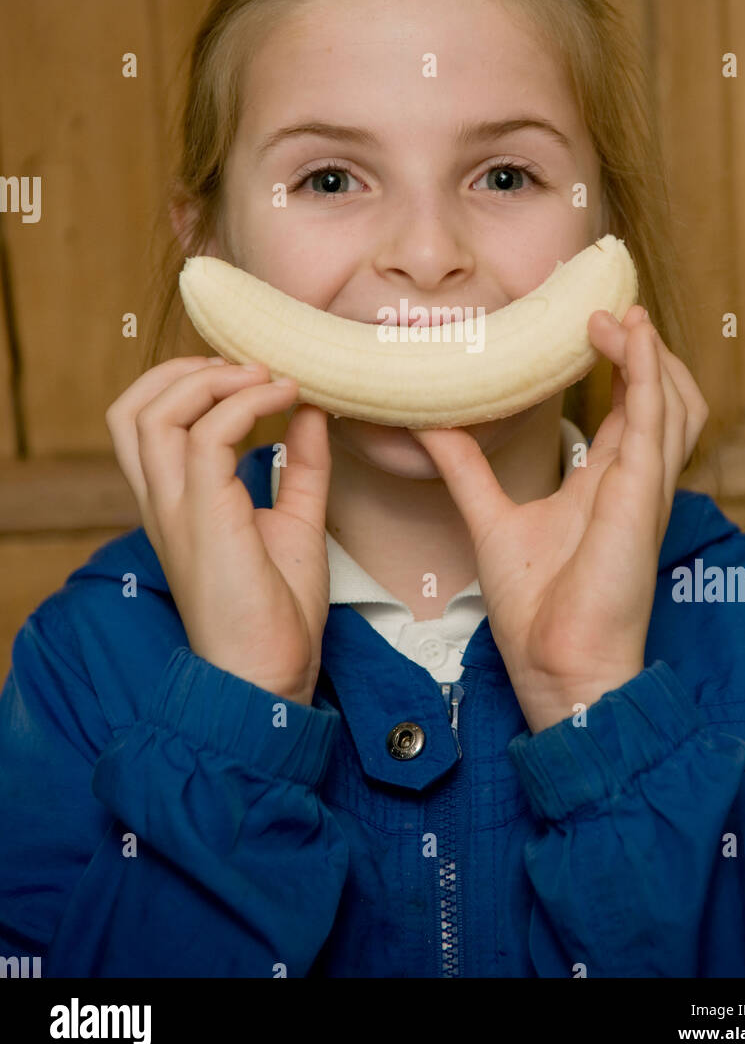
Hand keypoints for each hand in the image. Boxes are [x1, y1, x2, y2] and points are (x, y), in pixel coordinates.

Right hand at [106, 357, 331, 702]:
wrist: (269, 675)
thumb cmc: (276, 613)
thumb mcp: (295, 521)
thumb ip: (301, 465)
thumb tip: (312, 411)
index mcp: (174, 502)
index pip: (143, 422)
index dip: (184, 382)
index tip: (248, 375)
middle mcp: (163, 501)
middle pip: (132, 408)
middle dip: (186, 370)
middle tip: (250, 368)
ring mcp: (176, 508)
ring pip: (154, 412)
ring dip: (213, 378)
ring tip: (268, 377)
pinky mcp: (203, 516)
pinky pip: (208, 435)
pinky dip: (247, 402)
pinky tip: (287, 399)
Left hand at [409, 306, 708, 731]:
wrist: (556, 665)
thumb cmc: (538, 610)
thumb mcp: (491, 518)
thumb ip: (465, 469)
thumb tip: (425, 425)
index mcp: (607, 485)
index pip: (628, 411)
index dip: (619, 365)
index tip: (587, 325)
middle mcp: (634, 481)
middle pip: (661, 398)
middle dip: (642, 351)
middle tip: (601, 313)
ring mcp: (644, 486)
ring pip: (672, 401)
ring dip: (649, 353)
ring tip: (616, 316)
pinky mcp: (642, 493)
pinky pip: (655, 419)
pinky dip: (647, 371)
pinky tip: (628, 334)